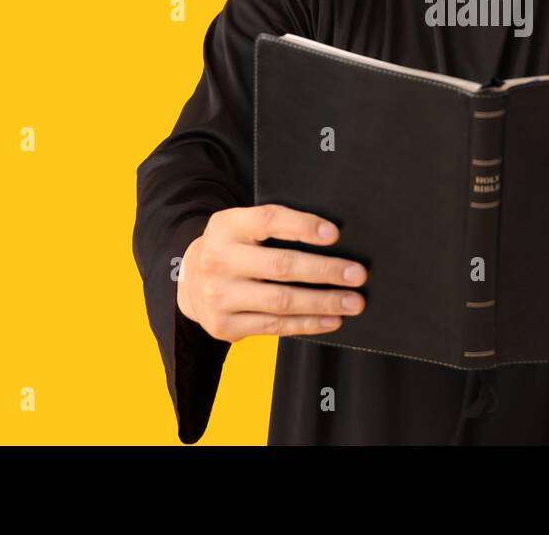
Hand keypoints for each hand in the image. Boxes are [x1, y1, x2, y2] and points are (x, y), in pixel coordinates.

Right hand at [177, 203, 367, 342]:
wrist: (191, 284)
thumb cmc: (235, 248)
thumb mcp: (243, 226)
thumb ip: (276, 228)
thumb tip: (332, 238)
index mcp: (227, 226)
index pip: (269, 221)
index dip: (303, 226)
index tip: (335, 235)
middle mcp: (218, 260)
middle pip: (281, 266)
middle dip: (325, 271)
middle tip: (357, 274)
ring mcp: (219, 296)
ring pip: (281, 301)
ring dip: (323, 302)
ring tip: (353, 301)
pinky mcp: (224, 326)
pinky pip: (275, 327)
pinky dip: (308, 324)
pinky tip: (332, 319)